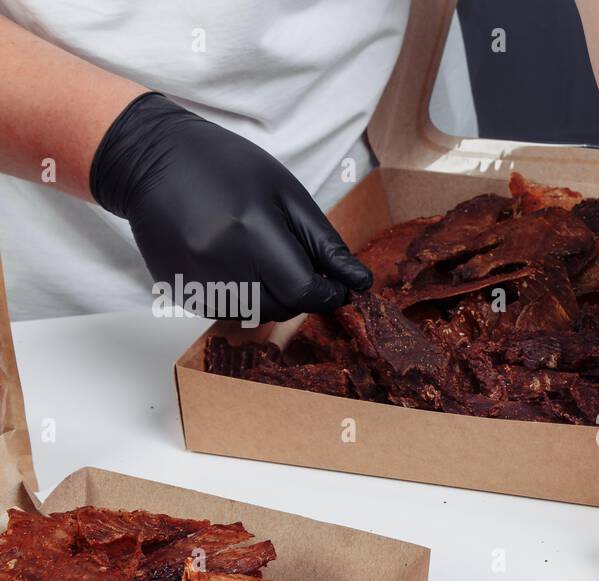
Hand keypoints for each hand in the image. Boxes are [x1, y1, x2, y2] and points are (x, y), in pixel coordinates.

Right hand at [91, 92, 370, 322]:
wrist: (151, 159)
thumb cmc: (224, 167)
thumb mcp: (286, 194)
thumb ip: (325, 244)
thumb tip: (359, 283)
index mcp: (251, 231)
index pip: (303, 291)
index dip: (327, 294)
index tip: (336, 286)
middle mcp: (219, 262)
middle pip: (282, 307)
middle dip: (300, 293)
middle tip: (294, 261)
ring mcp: (194, 280)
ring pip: (256, 313)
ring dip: (272, 296)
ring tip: (260, 256)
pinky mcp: (179, 290)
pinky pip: (226, 310)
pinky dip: (242, 295)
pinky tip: (233, 262)